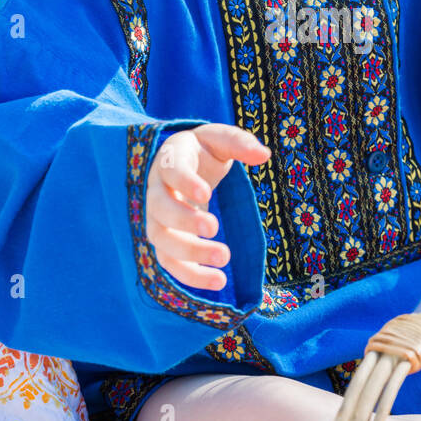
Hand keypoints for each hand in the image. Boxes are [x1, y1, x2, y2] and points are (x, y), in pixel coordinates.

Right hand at [145, 123, 270, 291]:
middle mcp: (157, 189)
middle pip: (160, 208)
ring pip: (161, 239)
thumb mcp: (220, 139)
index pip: (171, 170)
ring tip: (224, 258)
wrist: (184, 166)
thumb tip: (264, 155)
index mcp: (170, 159)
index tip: (206, 194)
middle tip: (214, 228)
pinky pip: (169, 262)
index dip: (185, 182)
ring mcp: (157, 217)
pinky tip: (218, 281)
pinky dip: (189, 275)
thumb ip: (240, 143)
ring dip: (189, 253)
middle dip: (184, 220)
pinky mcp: (165, 241)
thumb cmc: (203, 151)